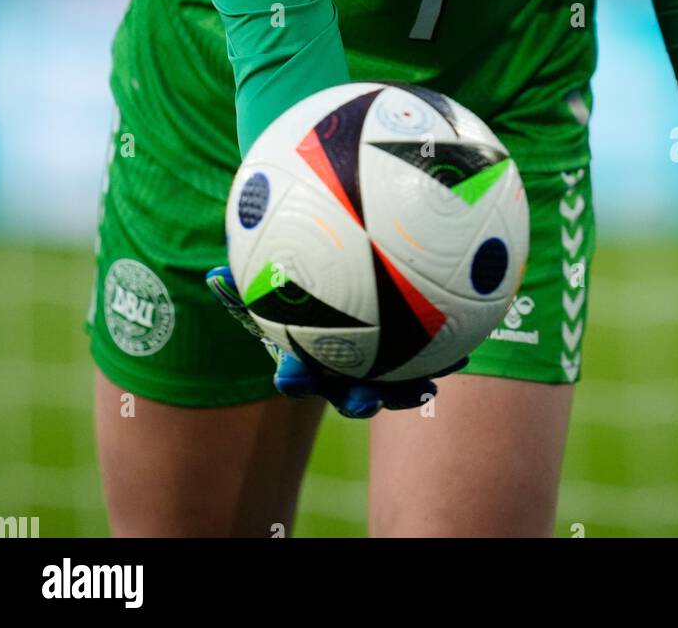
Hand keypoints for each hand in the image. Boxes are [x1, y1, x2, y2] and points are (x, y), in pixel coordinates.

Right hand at [206, 265, 467, 417]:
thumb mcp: (269, 275)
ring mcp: (373, 367)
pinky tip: (464, 347)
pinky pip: (424, 358)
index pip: (293, 375)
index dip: (293, 379)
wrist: (336, 280)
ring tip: (429, 386)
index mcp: (305, 358)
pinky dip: (442, 354)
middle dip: (357, 401)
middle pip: (345, 394)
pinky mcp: (405, 356)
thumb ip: (246, 279)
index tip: (289, 378)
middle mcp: (339, 370)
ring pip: (391, 386)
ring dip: (408, 390)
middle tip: (366, 399)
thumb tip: (212, 274)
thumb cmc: (295, 277)